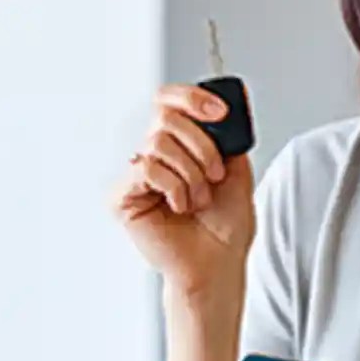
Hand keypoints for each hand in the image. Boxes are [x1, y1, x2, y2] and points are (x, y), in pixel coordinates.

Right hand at [112, 84, 256, 294]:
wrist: (217, 263)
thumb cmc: (224, 226)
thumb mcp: (237, 169)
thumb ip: (225, 136)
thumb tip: (220, 107)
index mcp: (178, 144)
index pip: (169, 100)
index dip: (192, 98)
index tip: (220, 112)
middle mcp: (154, 155)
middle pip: (165, 115)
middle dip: (201, 145)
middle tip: (215, 175)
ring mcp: (136, 174)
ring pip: (158, 143)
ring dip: (190, 173)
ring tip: (198, 198)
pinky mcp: (122, 196)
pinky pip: (146, 168)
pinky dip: (173, 186)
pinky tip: (179, 205)